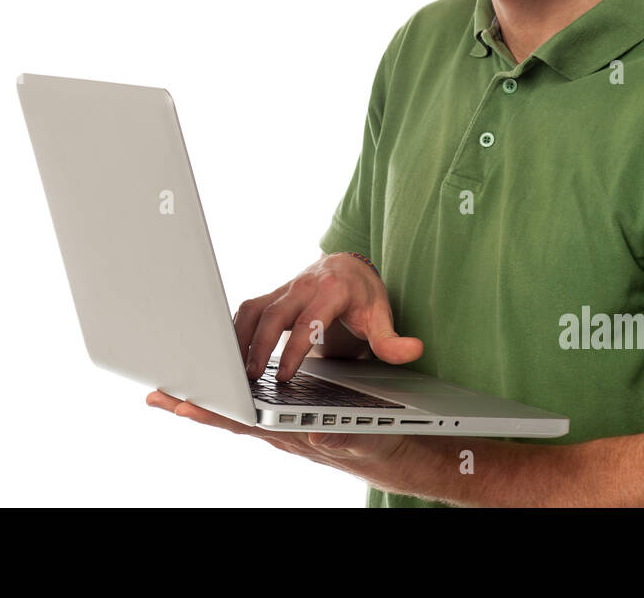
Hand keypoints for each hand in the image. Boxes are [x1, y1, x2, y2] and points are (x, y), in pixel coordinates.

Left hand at [144, 389, 411, 469]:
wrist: (388, 449)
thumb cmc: (377, 442)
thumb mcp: (367, 437)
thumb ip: (343, 436)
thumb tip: (319, 430)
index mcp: (293, 433)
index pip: (246, 423)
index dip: (216, 412)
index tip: (185, 405)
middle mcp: (279, 430)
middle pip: (229, 418)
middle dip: (193, 405)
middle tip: (156, 396)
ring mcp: (278, 424)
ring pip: (233, 412)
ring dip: (202, 401)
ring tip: (167, 392)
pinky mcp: (283, 417)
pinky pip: (246, 408)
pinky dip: (223, 399)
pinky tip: (208, 391)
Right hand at [233, 253, 423, 380]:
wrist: (349, 265)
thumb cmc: (363, 294)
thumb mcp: (381, 314)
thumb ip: (391, 338)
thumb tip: (414, 350)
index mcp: (332, 290)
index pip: (308, 322)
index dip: (295, 349)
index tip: (286, 377)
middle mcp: (304, 285)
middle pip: (273, 314)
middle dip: (259, 346)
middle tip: (252, 378)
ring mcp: (285, 288)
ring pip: (253, 308)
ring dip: (240, 338)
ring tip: (232, 370)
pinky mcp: (273, 294)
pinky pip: (248, 309)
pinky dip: (236, 330)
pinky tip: (230, 354)